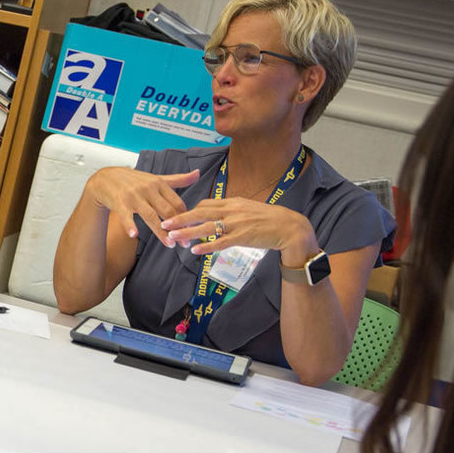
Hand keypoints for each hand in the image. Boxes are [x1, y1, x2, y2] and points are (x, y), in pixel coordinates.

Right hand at [85, 167, 199, 244]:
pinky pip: (126, 215)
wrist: (106, 178)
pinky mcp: (120, 202)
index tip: (191, 231)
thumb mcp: (156, 178)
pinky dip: (130, 224)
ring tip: (169, 244)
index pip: (177, 203)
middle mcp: (148, 189)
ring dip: (161, 231)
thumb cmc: (133, 180)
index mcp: (159, 184)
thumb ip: (178, 179)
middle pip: (167, 211)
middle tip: (184, 243)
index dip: (186, 218)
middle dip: (177, 227)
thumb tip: (198, 173)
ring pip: (150, 216)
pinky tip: (134, 234)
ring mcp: (134, 196)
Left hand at [161, 197, 315, 259]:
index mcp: (233, 203)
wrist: (290, 228)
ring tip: (172, 236)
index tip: (175, 216)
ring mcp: (237, 224)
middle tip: (163, 223)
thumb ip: (232, 211)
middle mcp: (232, 211)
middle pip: (201, 213)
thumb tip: (217, 215)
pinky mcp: (243, 237)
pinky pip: (221, 242)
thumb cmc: (269, 220)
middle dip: (181, 218)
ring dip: (188, 232)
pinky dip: (207, 245)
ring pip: (207, 227)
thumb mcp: (248, 210)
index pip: (206, 204)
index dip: (189, 211)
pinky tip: (195, 250)